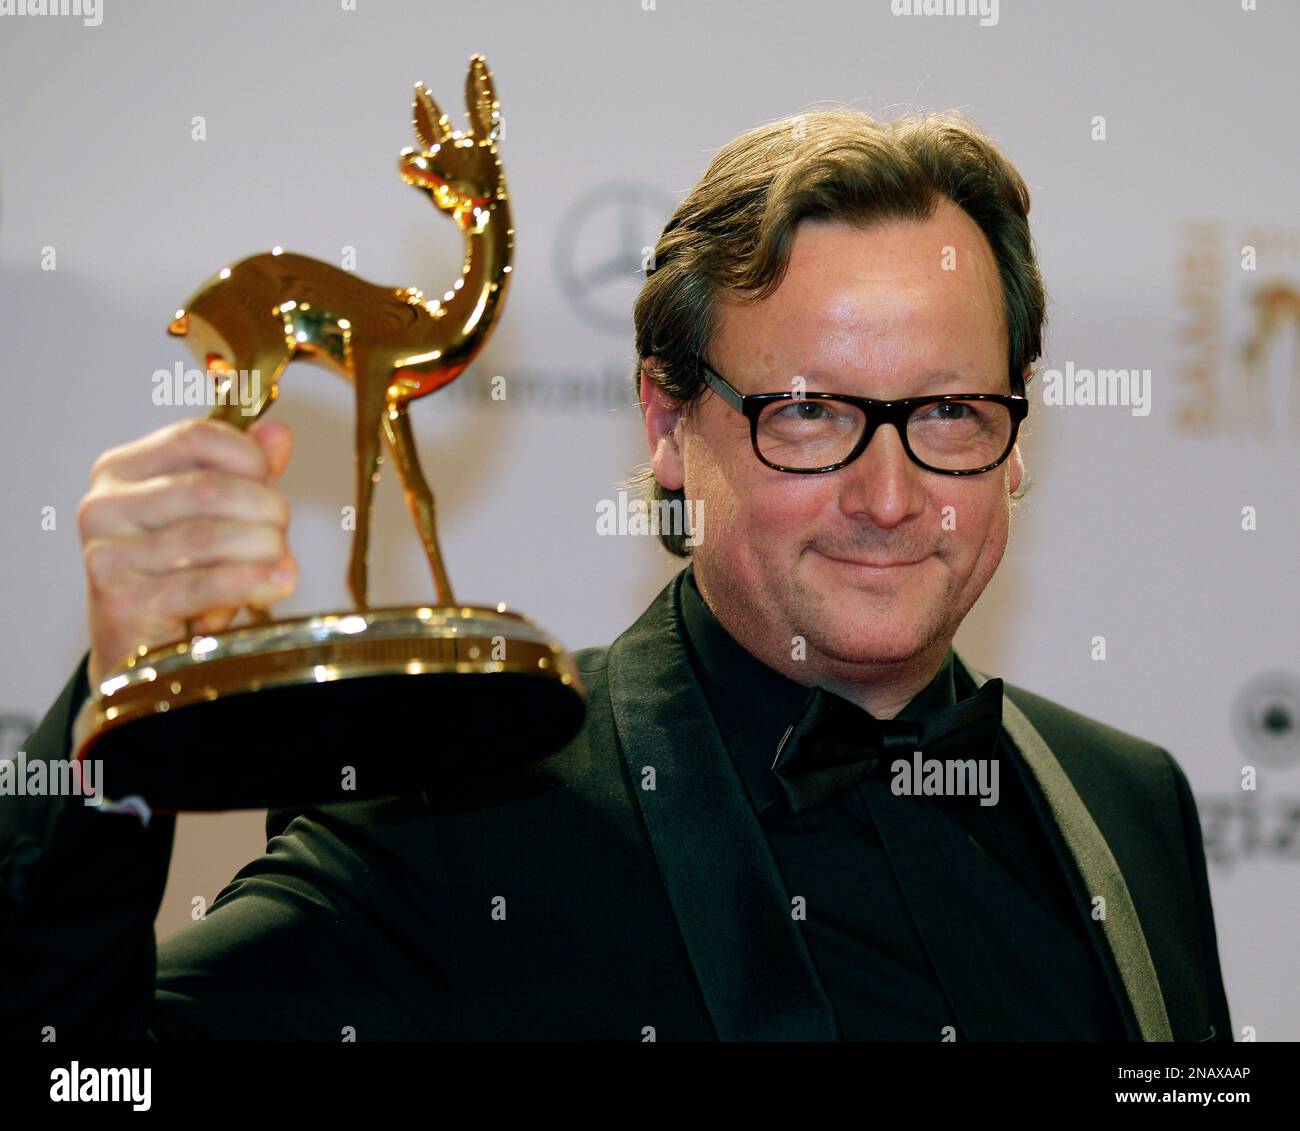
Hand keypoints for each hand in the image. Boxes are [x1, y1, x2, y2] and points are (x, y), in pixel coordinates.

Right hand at [77, 417, 296, 693]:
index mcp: (121, 472)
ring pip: (212, 536)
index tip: (270, 481)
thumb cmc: (174, 576)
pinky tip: (275, 583)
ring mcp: (109, 556)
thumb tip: (277, 435)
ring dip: (264, 549)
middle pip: (210, 488)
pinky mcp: (125, 602)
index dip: (249, 456)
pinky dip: (251, 582)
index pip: (195, 438)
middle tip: (281, 533)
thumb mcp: (211, 517)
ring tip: (280, 563)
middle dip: (266, 511)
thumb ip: (244, 473)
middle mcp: (105, 507)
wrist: (139, 650)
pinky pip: (205, 583)